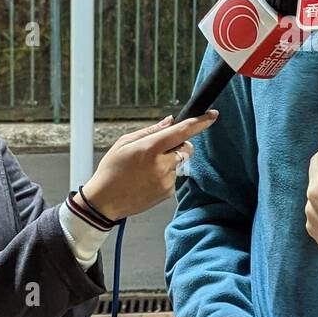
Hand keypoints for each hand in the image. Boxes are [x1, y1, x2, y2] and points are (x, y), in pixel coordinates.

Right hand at [83, 111, 217, 220]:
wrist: (104, 201)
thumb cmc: (111, 170)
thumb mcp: (124, 143)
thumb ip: (151, 131)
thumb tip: (170, 121)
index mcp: (149, 148)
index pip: (182, 131)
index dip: (200, 122)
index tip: (213, 115)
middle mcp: (161, 165)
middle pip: (187, 148)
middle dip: (180, 144)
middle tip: (160, 149)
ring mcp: (166, 180)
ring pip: (179, 163)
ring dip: (169, 162)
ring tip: (145, 169)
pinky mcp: (168, 193)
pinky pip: (174, 177)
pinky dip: (165, 174)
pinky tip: (147, 179)